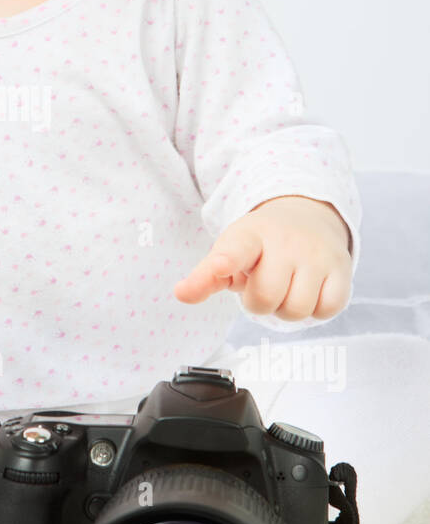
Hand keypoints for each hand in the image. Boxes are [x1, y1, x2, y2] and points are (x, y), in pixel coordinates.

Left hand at [172, 196, 352, 321]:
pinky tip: (309, 290)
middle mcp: (284, 242)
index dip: (226, 262)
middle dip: (260, 302)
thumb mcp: (230, 250)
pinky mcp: (341, 268)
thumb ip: (205, 276)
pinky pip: (327, 310)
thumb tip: (181, 294)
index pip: (237, 249)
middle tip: (263, 284)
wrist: (308, 213)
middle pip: (267, 298)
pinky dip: (316, 310)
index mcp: (249, 236)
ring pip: (297, 310)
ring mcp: (316, 254)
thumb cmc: (263, 242)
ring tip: (286, 287)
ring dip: (287, 309)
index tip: (220, 266)